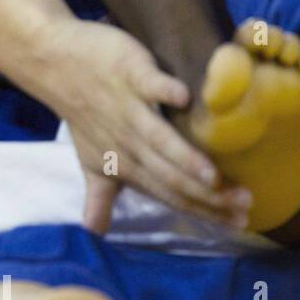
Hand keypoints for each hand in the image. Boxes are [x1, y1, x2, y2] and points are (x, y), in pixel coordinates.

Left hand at [36, 19, 249, 231]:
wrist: (54, 66)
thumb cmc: (82, 114)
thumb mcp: (90, 160)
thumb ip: (101, 196)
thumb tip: (97, 233)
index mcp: (123, 164)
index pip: (168, 193)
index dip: (201, 209)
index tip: (239, 222)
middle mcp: (126, 141)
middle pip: (169, 173)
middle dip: (206, 194)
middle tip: (245, 204)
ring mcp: (127, 107)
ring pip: (159, 138)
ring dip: (186, 157)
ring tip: (215, 176)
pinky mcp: (128, 74)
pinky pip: (148, 84)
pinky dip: (164, 90)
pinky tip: (184, 97)